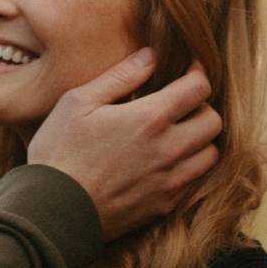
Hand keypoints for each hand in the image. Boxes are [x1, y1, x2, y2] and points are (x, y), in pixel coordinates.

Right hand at [27, 50, 220, 240]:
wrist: (52, 212)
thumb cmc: (58, 153)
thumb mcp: (78, 103)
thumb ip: (120, 77)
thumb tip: (150, 56)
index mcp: (149, 119)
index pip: (199, 88)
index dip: (198, 73)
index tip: (188, 71)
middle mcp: (168, 150)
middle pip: (214, 121)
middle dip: (201, 107)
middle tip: (180, 105)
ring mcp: (169, 181)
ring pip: (210, 154)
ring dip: (199, 140)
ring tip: (176, 134)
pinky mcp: (164, 206)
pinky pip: (193, 181)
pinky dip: (187, 167)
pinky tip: (163, 163)